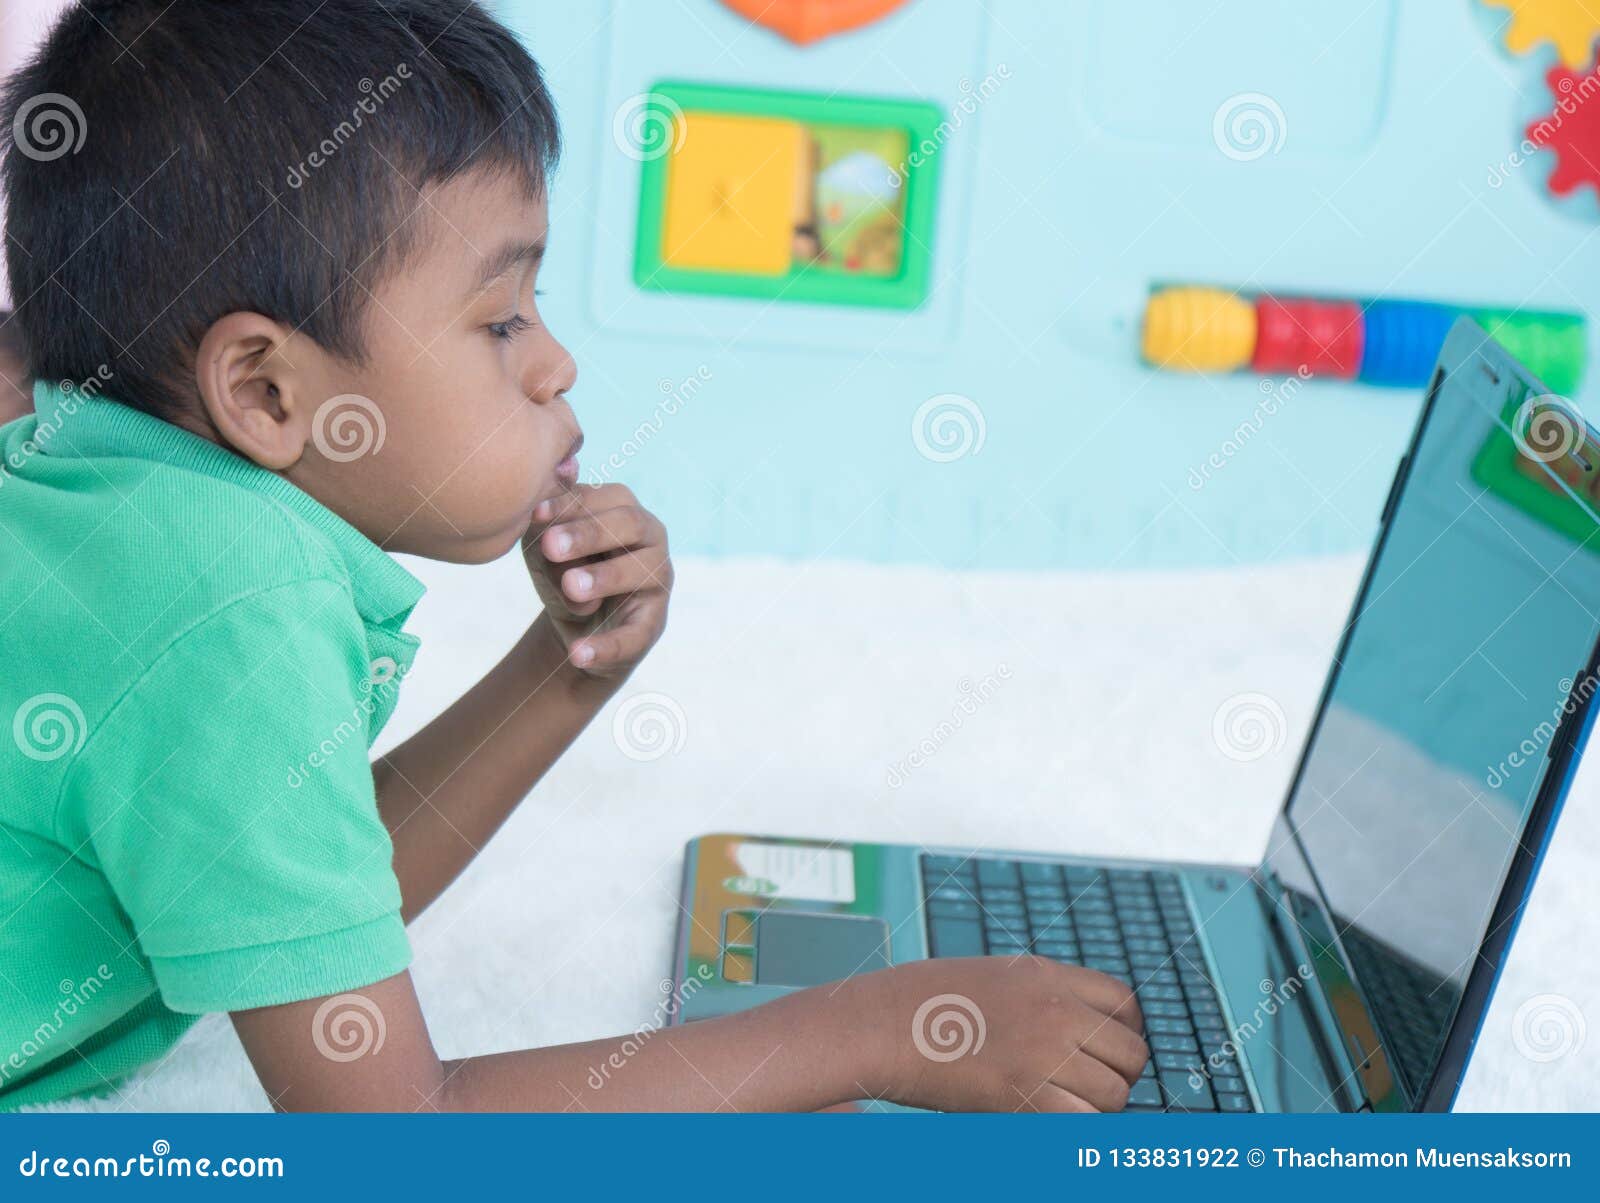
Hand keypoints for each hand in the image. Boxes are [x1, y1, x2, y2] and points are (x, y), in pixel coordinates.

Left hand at [522, 484, 671, 677]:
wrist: (576, 628)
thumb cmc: (562, 571)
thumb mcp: (544, 546)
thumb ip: (546, 518)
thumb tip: (555, 478)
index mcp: (625, 510)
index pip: (606, 498)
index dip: (571, 504)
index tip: (535, 515)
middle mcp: (651, 539)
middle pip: (630, 524)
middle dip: (589, 534)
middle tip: (551, 547)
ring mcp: (657, 582)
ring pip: (641, 572)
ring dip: (604, 578)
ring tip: (571, 588)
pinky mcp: (651, 625)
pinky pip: (635, 635)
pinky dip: (606, 646)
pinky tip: (578, 652)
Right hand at [858, 956, 1147, 1111]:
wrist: (882, 1023)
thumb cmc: (922, 1003)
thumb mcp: (993, 977)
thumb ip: (1040, 996)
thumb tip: (1074, 1029)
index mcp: (1049, 975)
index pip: (1127, 1003)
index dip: (1126, 1032)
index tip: (1109, 1050)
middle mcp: (1057, 1009)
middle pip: (1131, 1053)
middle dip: (1118, 1075)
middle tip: (1089, 1088)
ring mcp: (1046, 1052)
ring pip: (1115, 1095)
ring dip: (1097, 1108)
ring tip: (1063, 1107)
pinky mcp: (1026, 1095)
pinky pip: (1085, 1124)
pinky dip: (1077, 1130)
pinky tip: (1050, 1121)